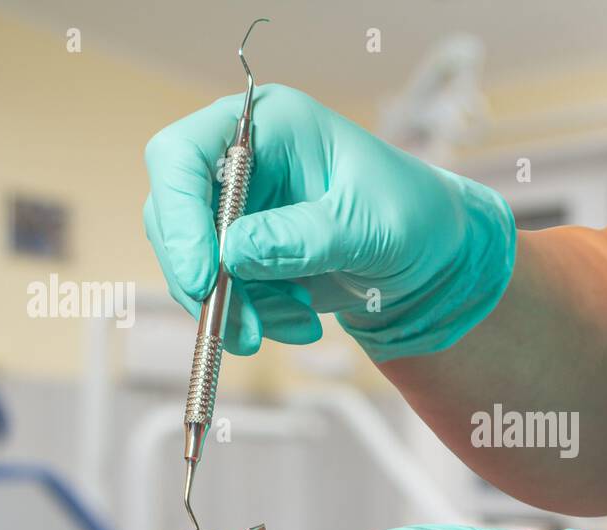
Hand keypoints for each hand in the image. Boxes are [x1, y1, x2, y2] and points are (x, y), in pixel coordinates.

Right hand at [143, 84, 516, 359]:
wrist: (433, 260)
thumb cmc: (414, 220)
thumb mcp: (370, 228)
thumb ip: (305, 238)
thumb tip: (232, 253)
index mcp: (269, 124)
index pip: (182, 154)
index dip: (179, 214)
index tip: (202, 275)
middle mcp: (241, 159)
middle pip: (173, 214)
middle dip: (204, 278)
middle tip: (238, 328)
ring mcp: (238, 207)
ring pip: (193, 262)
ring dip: (234, 307)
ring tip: (295, 324)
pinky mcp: (244, 252)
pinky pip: (220, 292)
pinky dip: (252, 317)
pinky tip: (300, 322)